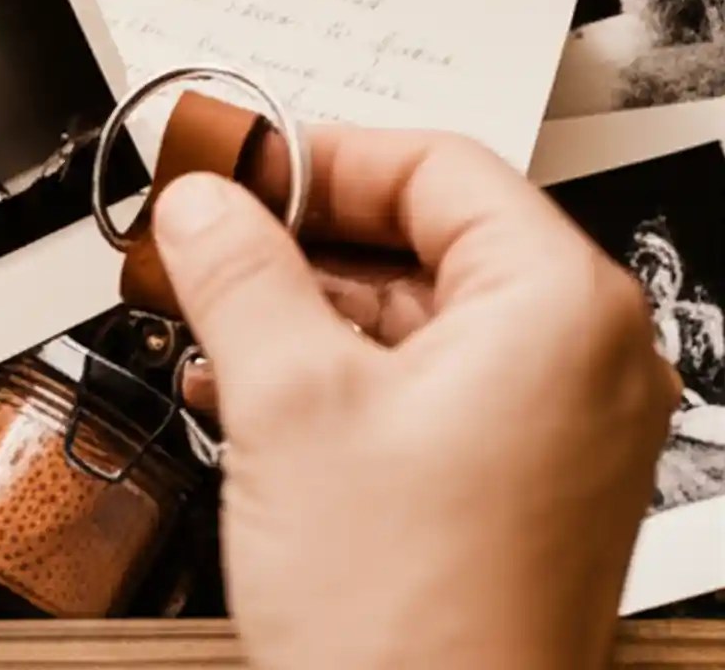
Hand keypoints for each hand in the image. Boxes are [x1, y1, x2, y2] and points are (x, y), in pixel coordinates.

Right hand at [153, 128, 680, 669]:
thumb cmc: (406, 619)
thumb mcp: (290, 405)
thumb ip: (239, 275)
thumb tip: (202, 205)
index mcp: (556, 312)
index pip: (437, 168)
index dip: (323, 158)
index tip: (240, 169)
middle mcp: (577, 363)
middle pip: (424, 244)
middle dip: (298, 244)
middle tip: (207, 241)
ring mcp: (549, 430)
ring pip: (413, 323)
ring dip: (304, 313)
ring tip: (209, 315)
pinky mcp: (508, 484)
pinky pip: (419, 391)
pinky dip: (334, 378)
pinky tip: (249, 387)